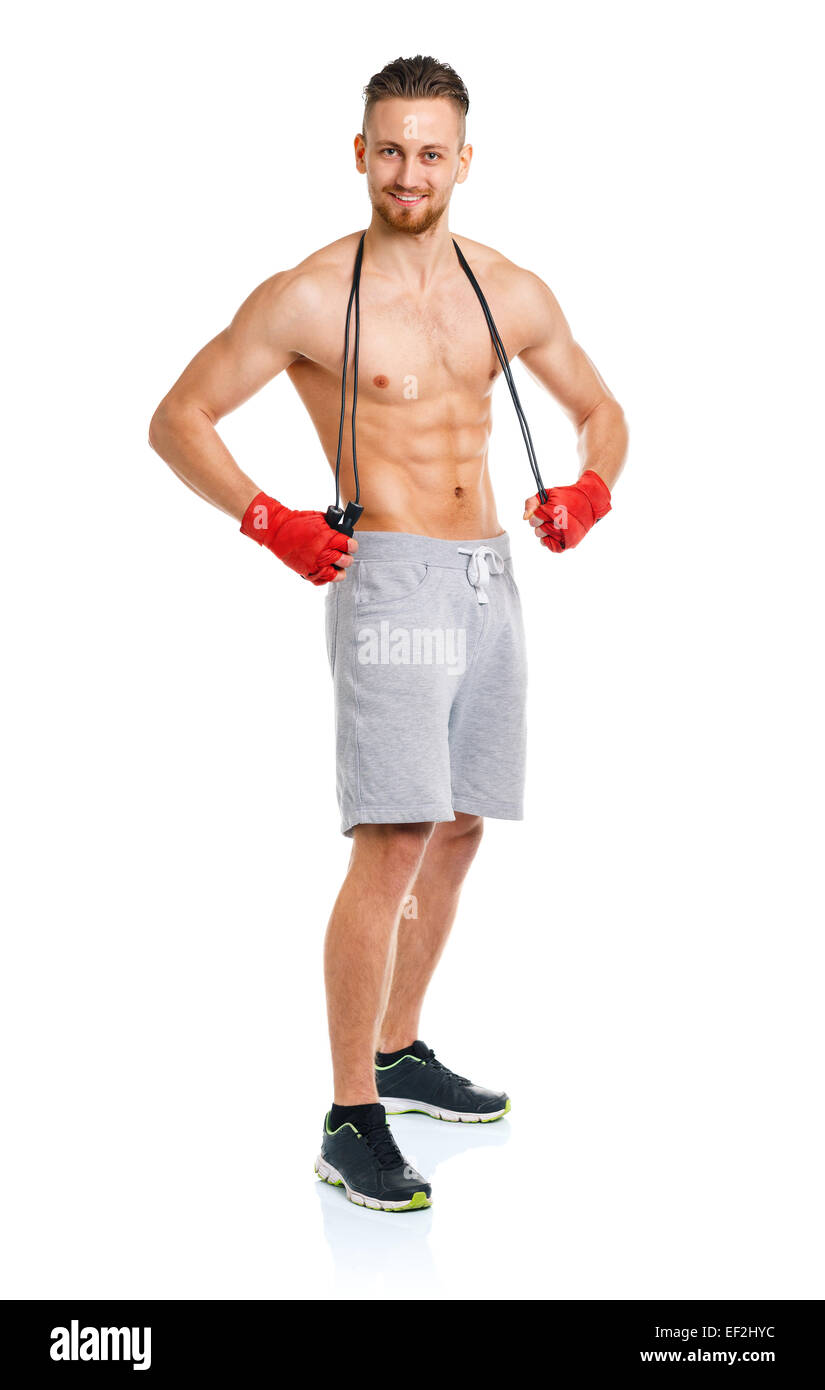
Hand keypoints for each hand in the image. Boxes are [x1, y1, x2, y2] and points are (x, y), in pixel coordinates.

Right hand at [240, 491, 357, 584]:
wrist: (277, 531)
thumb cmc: (297, 522)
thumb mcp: (318, 518)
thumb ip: (332, 526)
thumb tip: (341, 529)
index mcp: (329, 538)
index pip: (350, 546)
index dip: (352, 545)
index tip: (350, 545)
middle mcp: (324, 553)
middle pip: (346, 561)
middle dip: (347, 557)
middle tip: (343, 555)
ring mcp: (316, 564)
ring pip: (337, 575)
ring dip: (340, 571)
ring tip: (338, 567)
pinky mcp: (307, 572)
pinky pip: (322, 580)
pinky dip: (326, 578)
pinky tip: (327, 571)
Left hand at [523, 470, 611, 551]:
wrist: (589, 502)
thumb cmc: (567, 497)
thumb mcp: (548, 494)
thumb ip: (532, 503)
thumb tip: (525, 518)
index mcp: (555, 510)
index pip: (535, 519)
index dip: (535, 516)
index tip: (541, 512)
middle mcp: (561, 523)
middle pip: (538, 531)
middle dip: (540, 524)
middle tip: (549, 519)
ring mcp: (566, 534)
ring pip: (543, 540)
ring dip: (545, 533)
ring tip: (554, 525)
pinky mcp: (570, 542)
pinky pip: (552, 547)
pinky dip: (551, 541)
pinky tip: (555, 534)